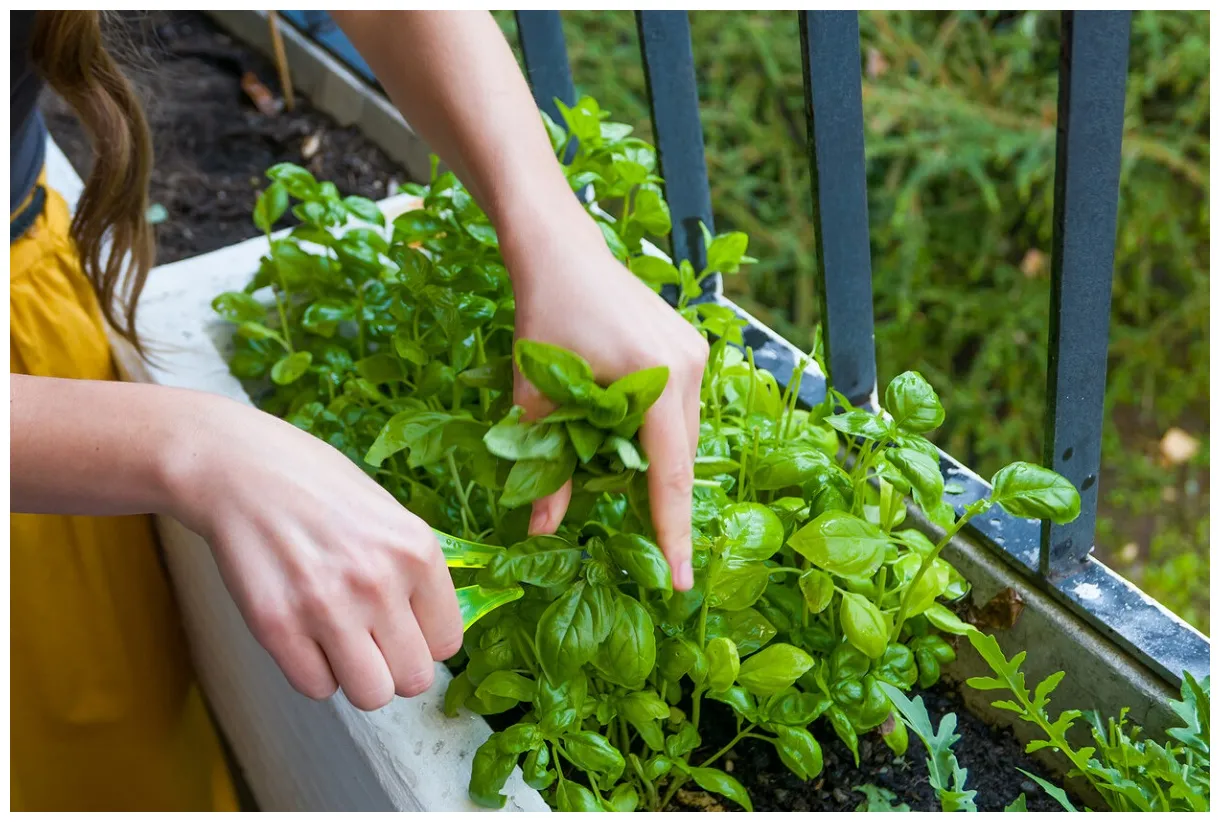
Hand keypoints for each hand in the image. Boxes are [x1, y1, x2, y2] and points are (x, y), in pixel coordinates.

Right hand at [168, 395, 462, 710]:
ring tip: (338, 641)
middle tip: (370, 640)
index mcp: (416, 551)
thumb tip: (431, 630)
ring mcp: (328, 607)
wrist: (239, 469)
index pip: (447, 643)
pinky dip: (312, 671)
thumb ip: (413, 571)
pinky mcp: (277, 626)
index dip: (423, 640)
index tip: (402, 627)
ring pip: (370, 695)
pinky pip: (316, 688)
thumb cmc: (316, 486)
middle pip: (414, 679)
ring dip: (355, 677)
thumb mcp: (388, 514)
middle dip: (393, 666)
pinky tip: (303, 634)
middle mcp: (379, 582)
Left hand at [502, 212, 708, 590]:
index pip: (669, 474)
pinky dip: (658, 436)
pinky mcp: (689, 346)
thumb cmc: (543, 314)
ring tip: (626, 492)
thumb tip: (541, 530)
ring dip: (657, 466)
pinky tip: (629, 446)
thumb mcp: (537, 394)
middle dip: (662, 503)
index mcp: (655, 378)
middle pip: (680, 457)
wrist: (560, 250)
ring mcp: (695, 353)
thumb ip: (545, 465)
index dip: (673, 532)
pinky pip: (680, 410)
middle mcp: (688, 366)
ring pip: (682, 434)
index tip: (680, 581)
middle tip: (648, 552)